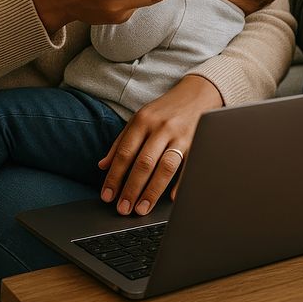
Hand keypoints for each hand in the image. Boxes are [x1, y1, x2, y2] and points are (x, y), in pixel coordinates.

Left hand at [97, 75, 222, 214]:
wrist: (199, 92)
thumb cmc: (166, 110)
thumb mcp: (140, 119)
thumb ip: (121, 142)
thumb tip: (103, 165)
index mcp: (142, 121)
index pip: (125, 153)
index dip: (114, 177)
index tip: (108, 196)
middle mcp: (161, 127)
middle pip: (144, 163)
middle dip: (131, 189)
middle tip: (124, 209)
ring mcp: (181, 135)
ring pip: (165, 167)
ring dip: (152, 191)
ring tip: (142, 208)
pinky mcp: (198, 142)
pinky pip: (188, 166)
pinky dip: (180, 184)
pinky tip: (172, 199)